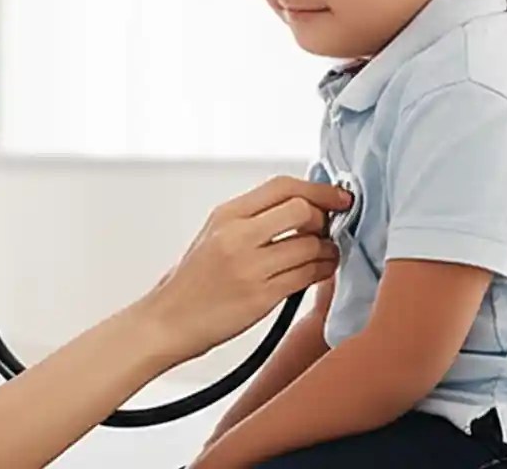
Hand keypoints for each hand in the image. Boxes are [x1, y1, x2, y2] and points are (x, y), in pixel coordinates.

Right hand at [136, 176, 347, 365]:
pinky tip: (319, 271)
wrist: (168, 320)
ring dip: (328, 249)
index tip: (337, 197)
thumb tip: (301, 206)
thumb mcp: (213, 235)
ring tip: (326, 254)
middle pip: (302, 210)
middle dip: (325, 218)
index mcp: (225, 215)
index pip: (282, 186)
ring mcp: (249, 266)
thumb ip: (251, 218)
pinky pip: (307, 276)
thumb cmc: (192, 282)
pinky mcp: (261, 296)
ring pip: (311, 245)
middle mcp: (237, 236)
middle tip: (327, 228)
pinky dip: (322, 271)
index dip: (318, 189)